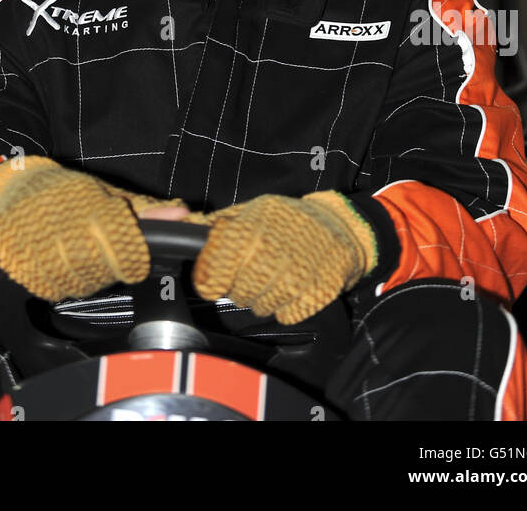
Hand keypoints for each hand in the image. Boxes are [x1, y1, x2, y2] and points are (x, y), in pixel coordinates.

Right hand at [0, 157, 151, 301]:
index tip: (135, 256)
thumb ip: (146, 211)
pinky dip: (66, 282)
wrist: (12, 192)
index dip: (134, 258)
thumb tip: (184, 216)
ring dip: (89, 275)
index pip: (124, 250)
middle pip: (105, 270)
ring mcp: (42, 256)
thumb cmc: (66, 192)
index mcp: (89, 212)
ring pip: (82, 283)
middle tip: (107, 252)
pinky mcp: (26, 273)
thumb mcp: (107, 193)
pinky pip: (57, 290)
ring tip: (83, 254)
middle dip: (112, 264)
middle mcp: (65, 235)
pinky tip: (65, 264)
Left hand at [193, 191, 376, 324]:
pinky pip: (287, 315)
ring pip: (261, 307)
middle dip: (238, 289)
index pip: (215, 270)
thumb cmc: (289, 219)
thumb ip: (220, 225)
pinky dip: (286, 307)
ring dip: (262, 299)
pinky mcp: (315, 293)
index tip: (212, 281)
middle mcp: (271, 252)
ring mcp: (295, 274)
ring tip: (270, 281)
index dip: (210, 279)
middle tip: (248, 278)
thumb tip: (188, 230)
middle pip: (237, 293)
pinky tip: (290, 289)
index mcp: (251, 230)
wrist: (338, 224)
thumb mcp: (253, 211)